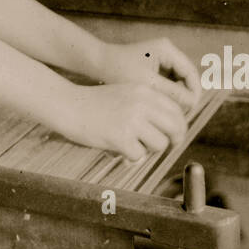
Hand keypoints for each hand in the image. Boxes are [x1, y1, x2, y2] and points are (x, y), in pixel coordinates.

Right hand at [54, 83, 188, 160]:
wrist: (69, 105)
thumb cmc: (95, 103)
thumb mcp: (125, 94)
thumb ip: (147, 107)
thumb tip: (170, 131)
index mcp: (144, 91)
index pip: (176, 110)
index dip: (179, 126)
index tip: (175, 135)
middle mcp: (141, 104)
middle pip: (175, 127)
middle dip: (174, 140)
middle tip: (167, 146)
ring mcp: (132, 120)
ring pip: (160, 144)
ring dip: (149, 150)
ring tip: (134, 145)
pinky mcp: (121, 137)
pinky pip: (139, 155)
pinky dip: (131, 157)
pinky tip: (119, 150)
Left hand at [94, 37, 200, 114]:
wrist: (97, 65)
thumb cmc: (119, 71)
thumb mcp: (148, 84)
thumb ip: (172, 93)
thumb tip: (193, 103)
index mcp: (167, 50)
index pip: (190, 72)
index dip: (194, 91)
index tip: (190, 108)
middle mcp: (167, 51)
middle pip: (186, 76)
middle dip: (186, 94)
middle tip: (181, 113)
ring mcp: (161, 58)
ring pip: (178, 81)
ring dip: (177, 96)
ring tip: (172, 112)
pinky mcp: (154, 66)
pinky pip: (168, 82)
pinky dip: (168, 94)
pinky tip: (162, 107)